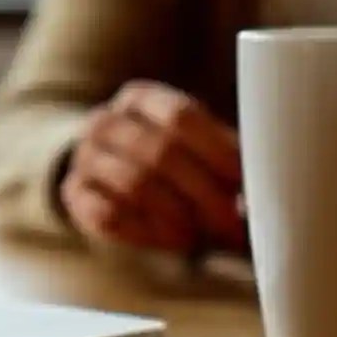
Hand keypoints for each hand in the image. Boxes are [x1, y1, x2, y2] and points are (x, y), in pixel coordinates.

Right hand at [60, 80, 245, 252]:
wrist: (104, 167)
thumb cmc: (168, 158)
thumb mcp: (194, 145)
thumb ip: (225, 158)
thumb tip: (262, 192)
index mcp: (141, 97)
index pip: (181, 116)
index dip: (216, 150)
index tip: (243, 181)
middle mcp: (106, 120)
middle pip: (160, 153)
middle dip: (203, 193)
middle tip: (232, 224)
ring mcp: (85, 156)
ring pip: (135, 184)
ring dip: (178, 215)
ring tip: (202, 233)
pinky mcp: (73, 194)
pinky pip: (110, 215)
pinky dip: (146, 231)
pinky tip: (170, 238)